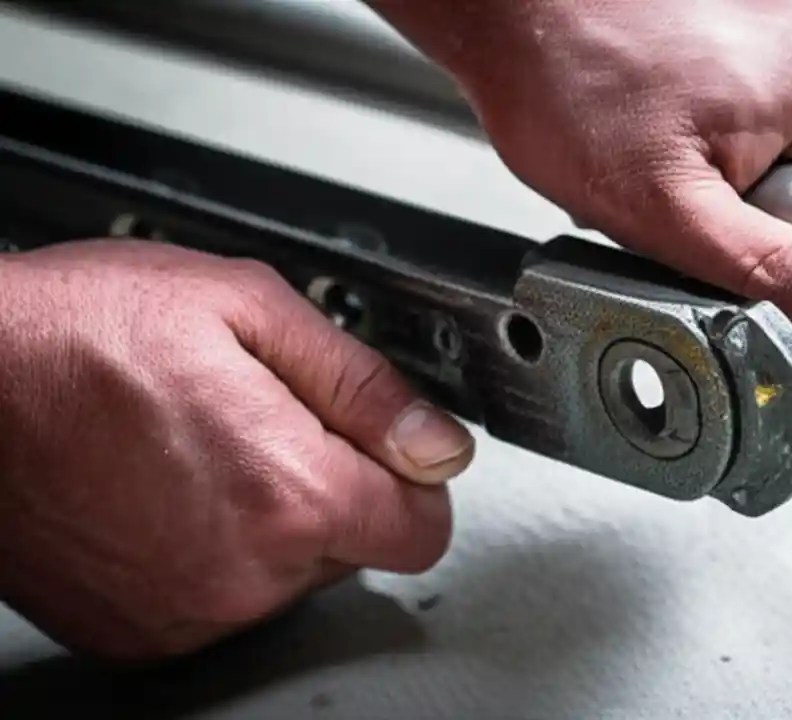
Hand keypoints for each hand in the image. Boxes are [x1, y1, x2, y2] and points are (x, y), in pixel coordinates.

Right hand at [0, 241, 472, 659]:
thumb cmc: (71, 334)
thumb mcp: (243, 308)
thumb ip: (362, 384)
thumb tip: (437, 442)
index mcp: (289, 494)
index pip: (422, 529)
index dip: (411, 478)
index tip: (382, 448)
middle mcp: (245, 575)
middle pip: (354, 549)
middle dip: (331, 487)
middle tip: (260, 421)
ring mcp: (186, 613)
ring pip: (288, 577)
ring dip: (269, 520)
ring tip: (199, 448)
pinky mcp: (138, 633)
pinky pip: (219, 599)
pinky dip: (210, 553)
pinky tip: (164, 491)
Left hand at [374, 0, 791, 375]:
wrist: (509, 16)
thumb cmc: (569, 77)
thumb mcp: (665, 204)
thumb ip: (762, 270)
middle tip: (725, 252)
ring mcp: (784, 67)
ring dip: (760, 221)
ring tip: (690, 209)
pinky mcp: (747, 77)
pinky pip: (772, 158)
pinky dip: (734, 190)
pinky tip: (681, 182)